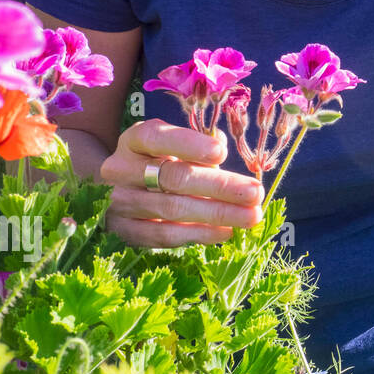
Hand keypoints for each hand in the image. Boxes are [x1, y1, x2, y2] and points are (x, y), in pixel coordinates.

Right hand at [100, 119, 263, 247]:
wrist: (126, 189)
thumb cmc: (164, 161)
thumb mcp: (179, 147)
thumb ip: (202, 148)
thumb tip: (224, 147)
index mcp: (135, 140)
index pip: (157, 138)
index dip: (189, 145)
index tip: (222, 154)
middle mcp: (120, 169)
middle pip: (173, 177)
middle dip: (219, 186)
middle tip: (255, 193)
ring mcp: (119, 202)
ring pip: (171, 209)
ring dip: (216, 214)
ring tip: (250, 216)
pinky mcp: (124, 231)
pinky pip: (164, 235)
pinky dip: (198, 234)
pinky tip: (225, 232)